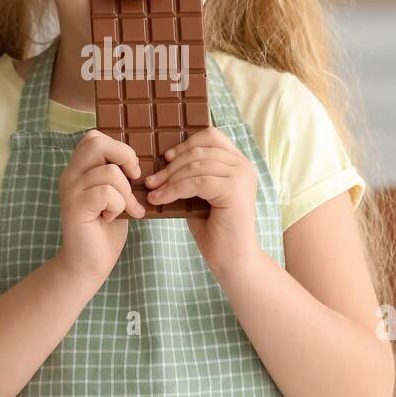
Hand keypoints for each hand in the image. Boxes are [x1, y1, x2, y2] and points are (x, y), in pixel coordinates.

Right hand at [56, 130, 145, 283]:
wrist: (89, 264)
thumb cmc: (106, 229)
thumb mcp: (116, 194)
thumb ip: (118, 174)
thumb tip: (139, 159)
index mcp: (79, 169)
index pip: (94, 137)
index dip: (118, 147)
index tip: (131, 170)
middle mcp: (70, 175)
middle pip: (97, 143)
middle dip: (125, 158)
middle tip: (134, 179)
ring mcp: (71, 190)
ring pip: (110, 172)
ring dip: (126, 192)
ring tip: (125, 209)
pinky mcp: (75, 207)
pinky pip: (107, 192)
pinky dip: (119, 205)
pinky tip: (113, 217)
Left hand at [143, 126, 262, 278]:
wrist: (233, 261)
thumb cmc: (215, 230)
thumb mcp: (200, 195)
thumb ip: (192, 175)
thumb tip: (163, 160)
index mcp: (238, 163)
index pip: (211, 136)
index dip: (185, 143)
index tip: (165, 158)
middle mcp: (244, 166)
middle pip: (200, 150)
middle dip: (171, 165)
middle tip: (151, 181)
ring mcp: (242, 176)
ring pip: (196, 166)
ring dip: (169, 178)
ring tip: (152, 191)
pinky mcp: (235, 190)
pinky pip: (197, 182)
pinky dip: (174, 190)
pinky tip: (160, 200)